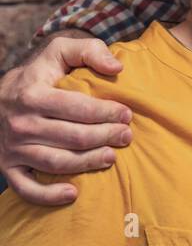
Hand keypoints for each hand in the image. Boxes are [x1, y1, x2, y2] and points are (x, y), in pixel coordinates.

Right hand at [0, 36, 132, 204]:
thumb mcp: (57, 51)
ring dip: (89, 163)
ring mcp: (13, 148)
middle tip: (126, 136)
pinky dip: (49, 195)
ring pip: (58, 162)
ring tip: (111, 157)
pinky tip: (73, 193)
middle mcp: (21, 123)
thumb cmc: (36, 75)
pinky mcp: (8, 167)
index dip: (107, 113)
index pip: (78, 108)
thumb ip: (88, 50)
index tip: (127, 114)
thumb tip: (117, 67)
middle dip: (106, 137)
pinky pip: (27, 188)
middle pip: (73, 137)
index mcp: (33, 94)